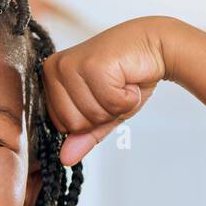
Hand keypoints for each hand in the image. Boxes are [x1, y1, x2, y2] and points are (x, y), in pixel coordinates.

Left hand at [41, 16, 167, 165]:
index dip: (89, 121)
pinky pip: (110, 103)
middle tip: (113, 89)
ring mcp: (72, 64)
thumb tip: (65, 160)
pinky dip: (128, 98)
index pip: (62, 127)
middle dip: (103, 115)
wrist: (155, 46)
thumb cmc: (127, 76)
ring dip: (117, 105)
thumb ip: (84, 135)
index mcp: (50, 79)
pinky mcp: (93, 63)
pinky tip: (129, 79)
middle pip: (73, 124)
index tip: (102, 97)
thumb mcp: (103, 112)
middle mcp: (55, 69)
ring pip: (91, 115)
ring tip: (121, 82)